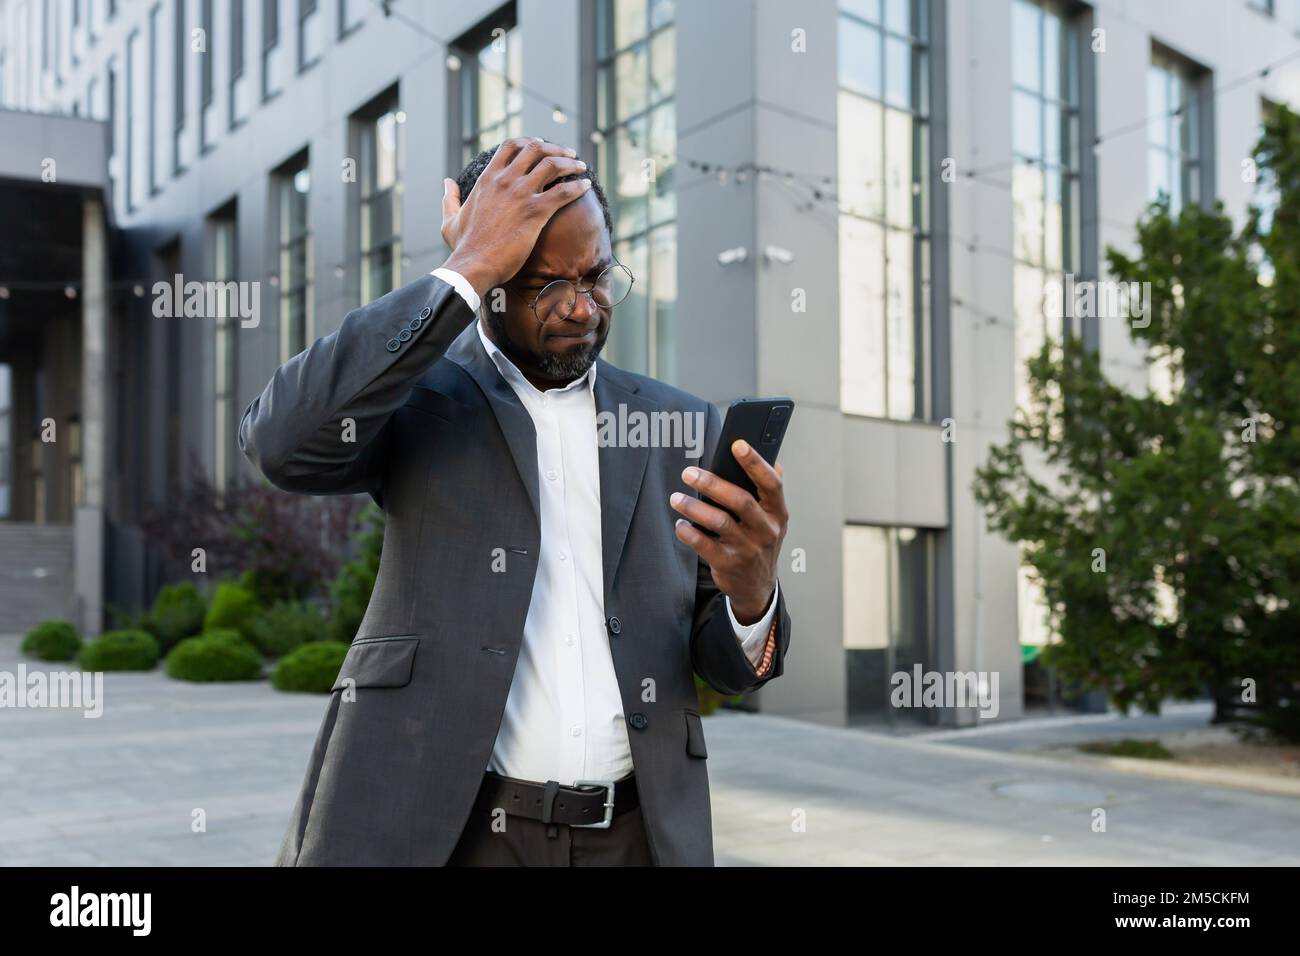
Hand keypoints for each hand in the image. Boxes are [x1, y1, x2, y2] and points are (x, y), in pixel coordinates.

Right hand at [440, 138, 589, 296]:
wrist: (474, 265)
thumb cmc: (463, 247)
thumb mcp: (450, 219)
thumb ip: (450, 199)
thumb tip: (447, 183)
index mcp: (487, 178)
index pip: (510, 146)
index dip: (530, 142)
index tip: (543, 146)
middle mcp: (505, 180)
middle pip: (535, 149)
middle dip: (555, 148)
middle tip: (569, 154)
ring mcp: (520, 194)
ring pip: (552, 165)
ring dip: (570, 162)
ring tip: (581, 166)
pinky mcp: (535, 212)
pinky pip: (563, 191)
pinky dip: (577, 186)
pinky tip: (586, 187)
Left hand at [670, 440, 788, 623]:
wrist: (757, 586)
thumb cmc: (760, 543)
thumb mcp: (772, 519)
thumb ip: (768, 492)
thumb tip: (774, 461)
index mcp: (778, 512)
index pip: (772, 483)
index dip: (755, 463)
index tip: (737, 444)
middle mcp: (766, 530)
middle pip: (740, 500)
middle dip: (712, 483)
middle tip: (688, 474)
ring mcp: (748, 549)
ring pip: (719, 522)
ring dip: (694, 507)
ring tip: (676, 498)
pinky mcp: (729, 564)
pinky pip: (705, 545)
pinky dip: (689, 532)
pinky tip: (680, 523)